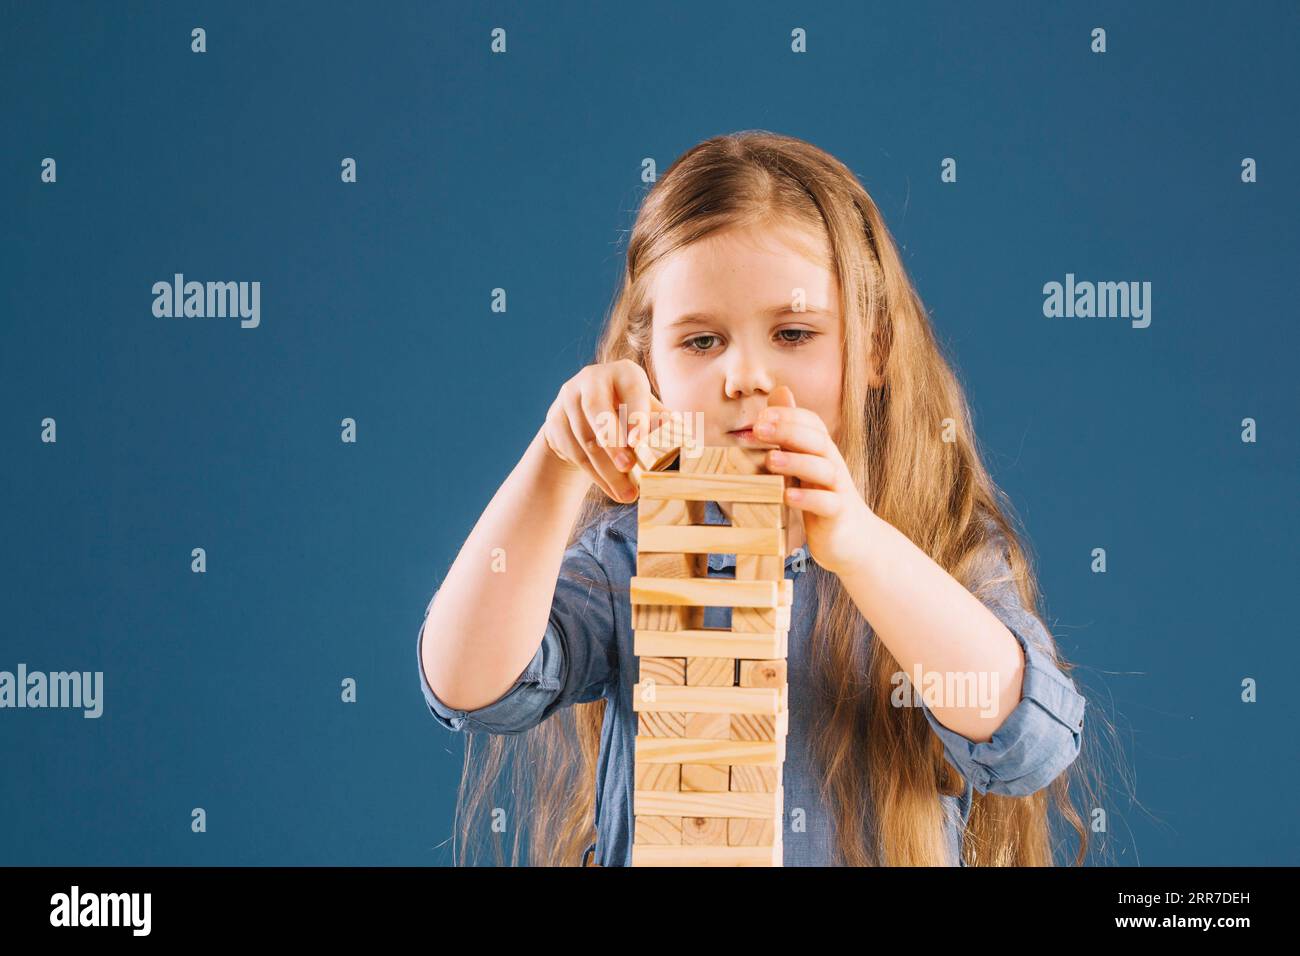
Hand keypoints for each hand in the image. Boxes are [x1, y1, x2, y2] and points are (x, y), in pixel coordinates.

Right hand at [541, 359, 666, 502]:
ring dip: (607, 469)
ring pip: (586, 438)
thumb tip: (683, 438)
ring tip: (627, 494)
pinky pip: (574, 451)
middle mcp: (592, 378)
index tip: (640, 441)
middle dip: (613, 442)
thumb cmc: (628, 414)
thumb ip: (662, 423)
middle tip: (629, 467)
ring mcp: (569, 398)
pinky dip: (595, 475)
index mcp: (623, 372)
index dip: (635, 414)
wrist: (585, 417)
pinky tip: (612, 489)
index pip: (631, 390)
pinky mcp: (555, 420)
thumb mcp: (647, 413)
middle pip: (597, 409)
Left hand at [753, 386, 875, 575]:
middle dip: (788, 431)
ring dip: (796, 462)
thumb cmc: (820, 496)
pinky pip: (827, 503)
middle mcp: (832, 464)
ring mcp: (838, 489)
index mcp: (822, 450)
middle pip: (817, 440)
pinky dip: (809, 498)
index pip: (811, 423)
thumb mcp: (803, 462)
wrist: (852, 539)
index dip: (788, 416)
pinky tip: (788, 496)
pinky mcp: (838, 514)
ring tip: (770, 459)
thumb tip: (779, 391)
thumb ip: (790, 432)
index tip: (760, 416)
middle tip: (759, 428)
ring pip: (823, 469)